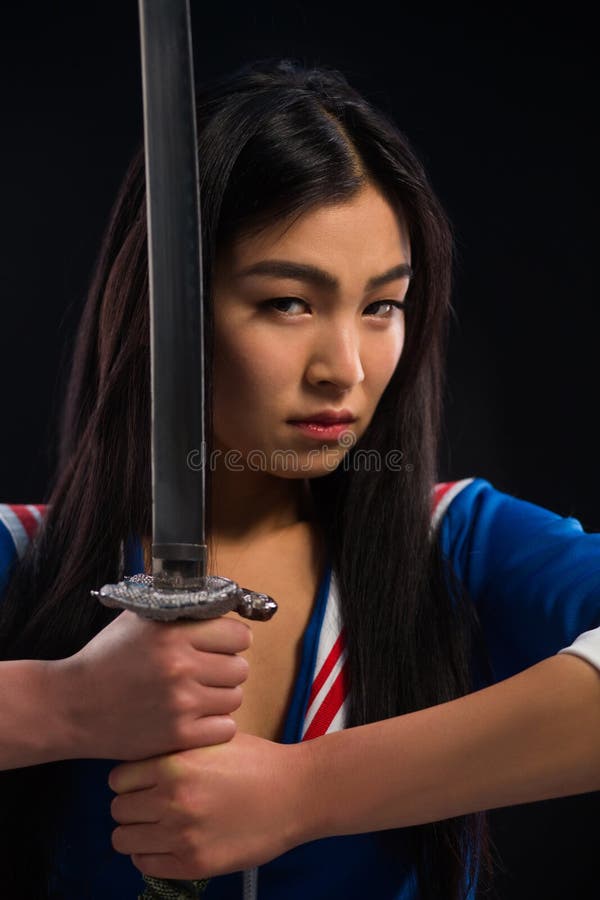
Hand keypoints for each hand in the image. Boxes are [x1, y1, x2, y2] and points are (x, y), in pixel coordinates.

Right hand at [55, 610, 251, 759]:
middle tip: (204, 672)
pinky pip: (226, 728)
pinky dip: (214, 725)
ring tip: (195, 694)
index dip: (230, 639)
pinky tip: (194, 717)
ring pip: (235, 698)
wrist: (71, 706)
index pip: (238, 635)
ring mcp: (181, 703)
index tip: (219, 645)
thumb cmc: (105, 658)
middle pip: (240, 668)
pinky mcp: (178, 736)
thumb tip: (218, 602)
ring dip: (220, 696)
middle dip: (225, 668)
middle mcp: (180, 666)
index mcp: (173, 633)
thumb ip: (179, 610)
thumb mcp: (138, 620)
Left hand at [109, 732, 312, 879]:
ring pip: (123, 840)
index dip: (129, 779)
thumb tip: (139, 761)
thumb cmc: (256, 761)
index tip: (143, 780)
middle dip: (131, 805)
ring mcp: (182, 836)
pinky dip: (151, 854)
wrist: (295, 793)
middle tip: (151, 803)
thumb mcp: (211, 740)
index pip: (118, 778)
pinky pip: (146, 864)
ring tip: (158, 824)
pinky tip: (170, 842)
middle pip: (118, 809)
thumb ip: (174, 750)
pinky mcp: (194, 864)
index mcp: (173, 765)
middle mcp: (172, 801)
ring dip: (137, 831)